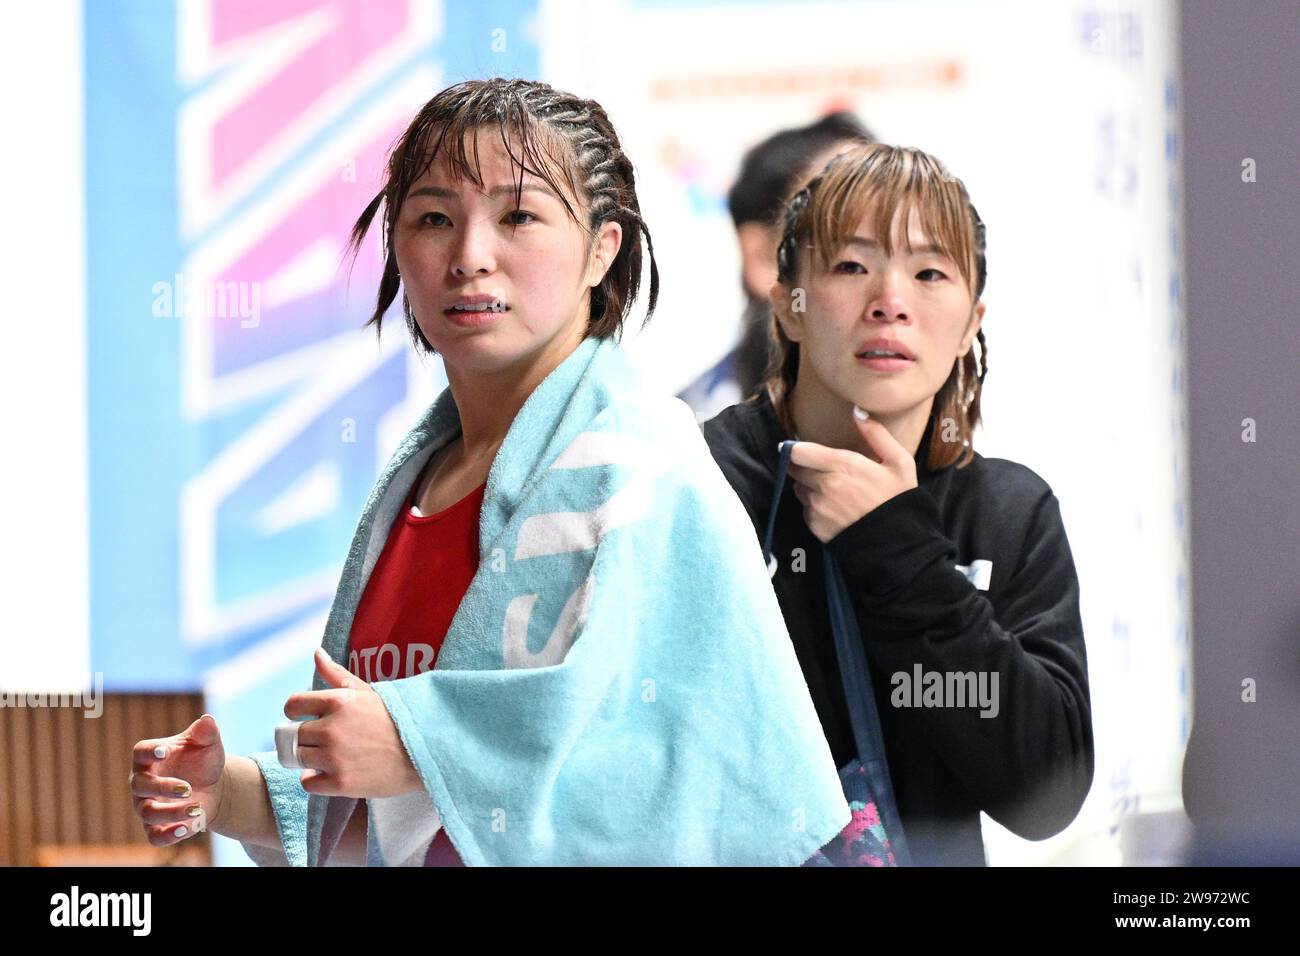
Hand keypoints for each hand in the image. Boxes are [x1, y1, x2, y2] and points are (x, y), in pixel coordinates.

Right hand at [129, 714, 225, 846]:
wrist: (213, 785)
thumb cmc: (203, 759)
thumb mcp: (208, 743)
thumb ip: (207, 731)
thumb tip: (208, 720)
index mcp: (151, 757)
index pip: (141, 752)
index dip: (150, 752)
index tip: (164, 751)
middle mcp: (143, 782)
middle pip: (139, 785)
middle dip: (163, 787)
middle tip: (188, 788)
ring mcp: (147, 805)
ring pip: (147, 812)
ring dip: (171, 812)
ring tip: (197, 807)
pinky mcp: (156, 826)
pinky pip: (154, 836)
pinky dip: (168, 835)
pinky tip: (186, 829)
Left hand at [282, 648, 422, 798]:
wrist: (424, 753)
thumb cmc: (395, 720)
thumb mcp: (367, 692)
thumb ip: (337, 674)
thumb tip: (317, 653)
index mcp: (338, 701)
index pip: (293, 705)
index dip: (295, 712)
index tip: (302, 718)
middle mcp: (332, 728)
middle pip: (295, 735)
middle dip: (306, 738)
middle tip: (325, 741)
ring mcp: (335, 757)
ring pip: (299, 759)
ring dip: (310, 759)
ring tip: (332, 756)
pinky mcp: (340, 783)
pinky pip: (308, 783)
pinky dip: (315, 779)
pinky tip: (332, 773)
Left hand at [788, 406, 917, 542]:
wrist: (899, 543)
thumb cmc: (899, 500)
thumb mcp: (899, 462)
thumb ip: (876, 434)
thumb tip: (858, 411)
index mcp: (842, 465)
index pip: (797, 452)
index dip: (796, 449)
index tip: (803, 450)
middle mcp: (824, 485)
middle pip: (795, 469)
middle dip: (805, 467)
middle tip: (826, 471)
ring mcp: (817, 507)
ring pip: (799, 489)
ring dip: (809, 487)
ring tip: (834, 491)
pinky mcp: (815, 526)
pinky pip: (805, 510)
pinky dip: (814, 507)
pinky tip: (836, 509)